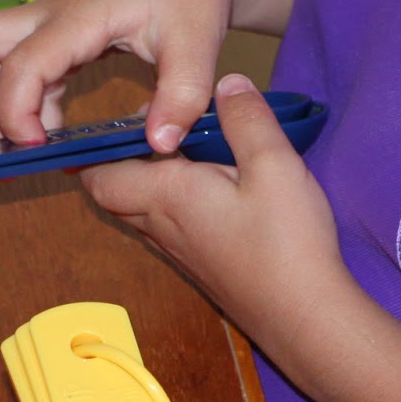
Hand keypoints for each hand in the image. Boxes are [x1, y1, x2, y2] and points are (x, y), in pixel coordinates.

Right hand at [0, 0, 239, 152]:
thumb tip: (157, 146)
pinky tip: (44, 133)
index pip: (24, 62)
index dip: (17, 111)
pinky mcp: (64, 32)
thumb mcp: (199, 42)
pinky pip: (21, 63)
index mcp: (82, 14)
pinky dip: (18, 97)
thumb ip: (183, 95)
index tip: (38, 149)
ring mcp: (54, 21)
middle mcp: (54, 13)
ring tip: (4, 150)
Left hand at [80, 74, 355, 362]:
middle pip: (113, 194)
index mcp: (165, 197)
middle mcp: (161, 228)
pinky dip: (169, 200)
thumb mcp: (274, 165)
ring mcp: (180, 252)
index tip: (112, 116)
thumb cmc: (287, 242)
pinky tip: (207, 185)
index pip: (100, 175)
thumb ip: (247, 120)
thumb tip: (226, 83)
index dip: (93, 148)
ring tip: (181, 146)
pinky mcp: (202, 266)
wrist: (307, 318)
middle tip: (154, 124)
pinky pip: (165, 226)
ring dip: (145, 179)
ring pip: (139, 211)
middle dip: (120, 157)